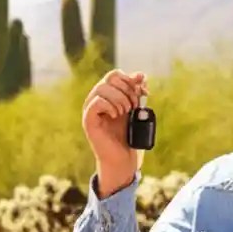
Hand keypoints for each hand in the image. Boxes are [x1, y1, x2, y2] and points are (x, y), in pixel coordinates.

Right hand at [82, 69, 147, 196]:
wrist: (123, 156)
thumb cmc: (128, 133)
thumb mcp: (136, 108)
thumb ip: (137, 91)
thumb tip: (141, 74)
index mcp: (106, 94)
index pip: (115, 74)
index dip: (130, 80)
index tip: (143, 92)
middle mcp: (96, 98)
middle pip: (109, 79)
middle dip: (127, 90)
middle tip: (134, 105)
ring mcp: (90, 109)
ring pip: (102, 88)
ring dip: (120, 98)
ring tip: (125, 111)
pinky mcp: (88, 120)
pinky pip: (96, 102)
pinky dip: (110, 106)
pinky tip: (116, 115)